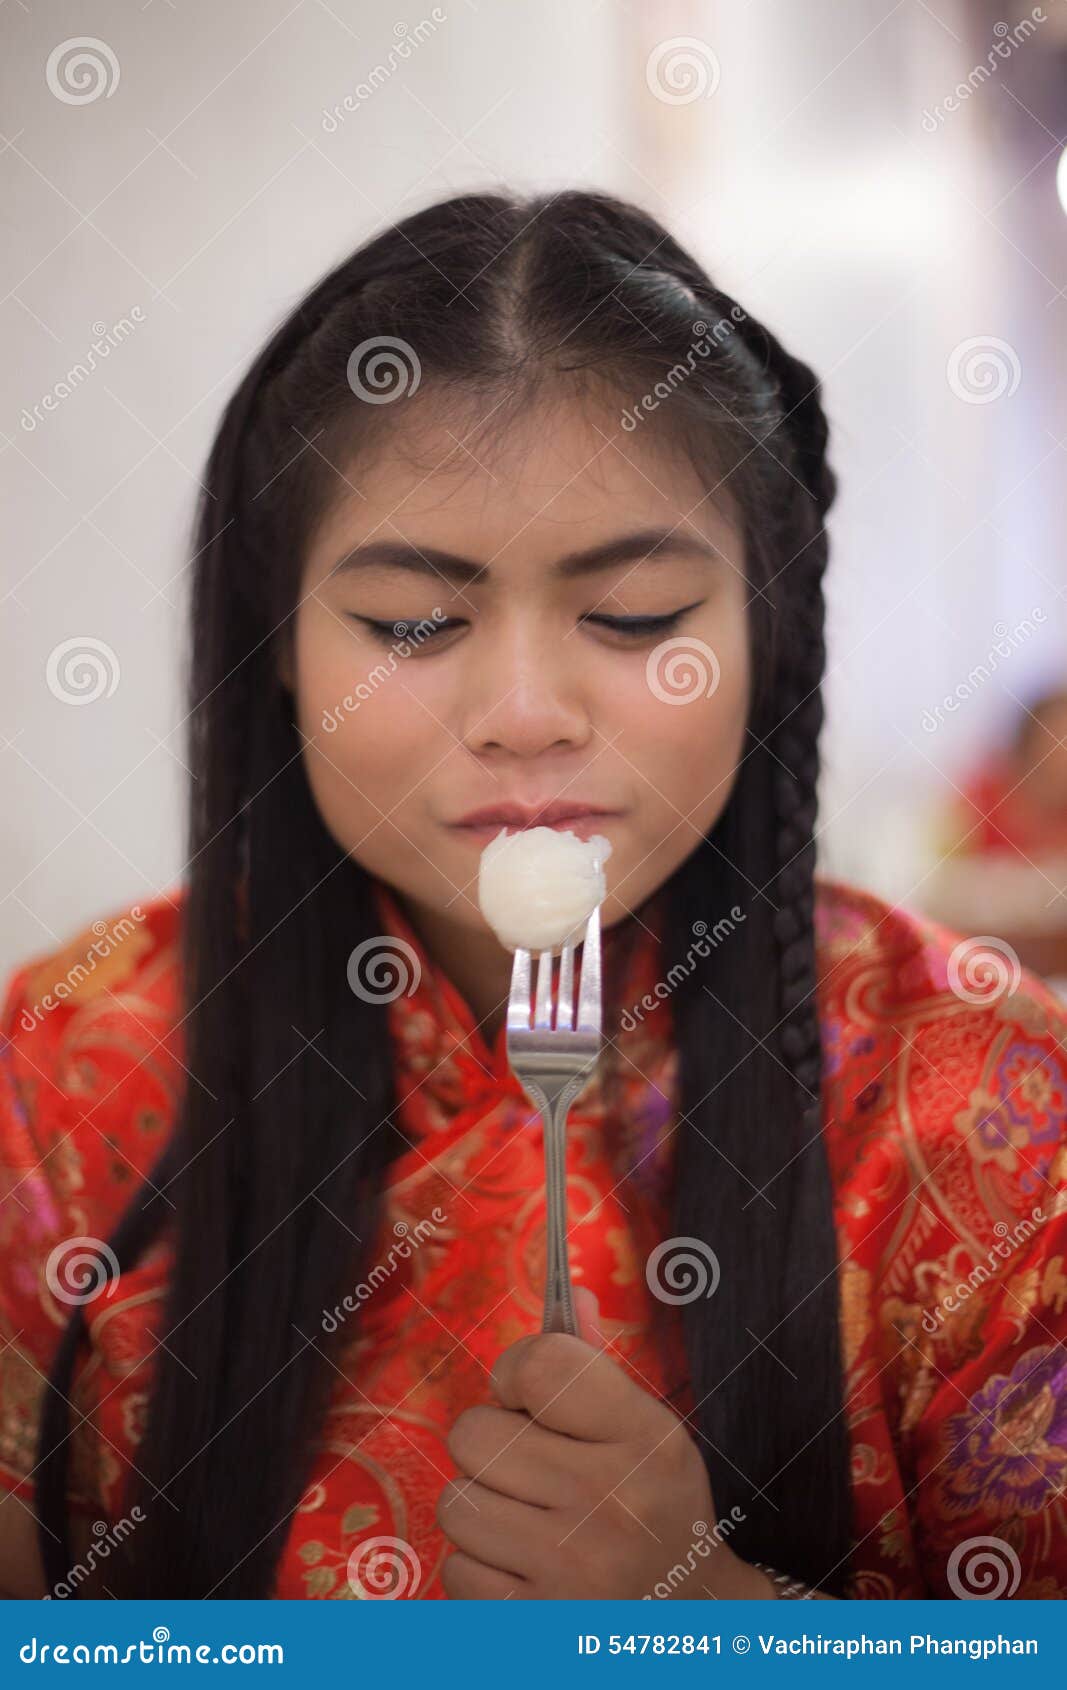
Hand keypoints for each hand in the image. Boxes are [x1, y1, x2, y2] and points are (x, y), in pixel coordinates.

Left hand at [437, 1286, 770, 1598]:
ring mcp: (572, 1569)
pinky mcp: (536, 1625)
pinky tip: (522, 1567)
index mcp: (644, 1437)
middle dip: (490, 1446)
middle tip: (526, 1465)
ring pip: (455, 1502)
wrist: (691, 1623)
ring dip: (479, 1507)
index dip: (513, 1372)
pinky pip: (455, 1570)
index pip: (537, 1365)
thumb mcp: (648, 1431)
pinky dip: (478, 1568)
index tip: (526, 1396)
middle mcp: (610, 1501)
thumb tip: (571, 1289)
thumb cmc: (656, 1508)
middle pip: (473, 1434)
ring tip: (525, 1518)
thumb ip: (596, 1364)